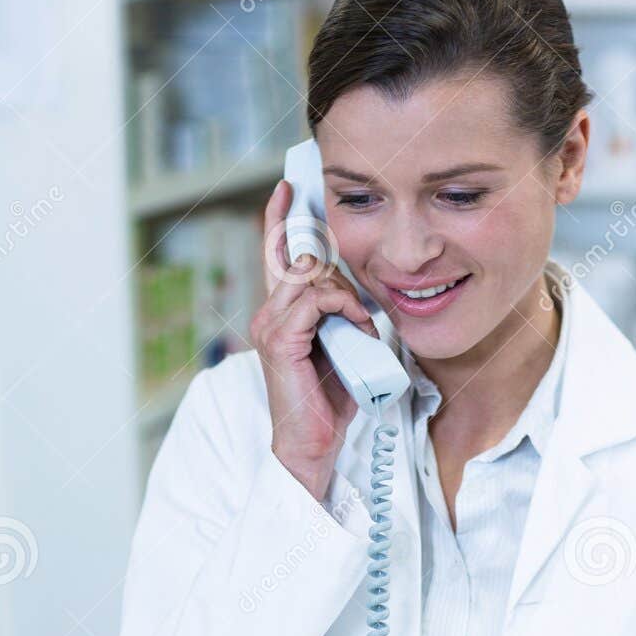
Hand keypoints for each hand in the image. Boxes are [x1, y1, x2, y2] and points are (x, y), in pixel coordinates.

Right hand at [249, 178, 381, 501]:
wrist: (314, 447)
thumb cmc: (331, 403)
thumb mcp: (345, 347)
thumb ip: (346, 317)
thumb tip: (366, 296)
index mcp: (282, 312)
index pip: (278, 254)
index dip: (282, 219)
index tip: (290, 188)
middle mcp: (269, 312)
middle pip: (302, 257)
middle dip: (337, 266)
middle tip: (361, 299)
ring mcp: (271, 324)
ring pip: (311, 274)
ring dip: (346, 293)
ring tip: (363, 323)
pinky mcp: (280, 339)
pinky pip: (315, 298)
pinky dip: (344, 306)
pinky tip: (359, 327)